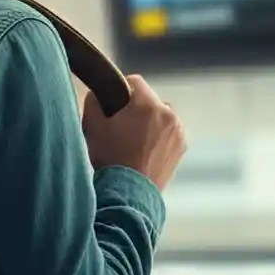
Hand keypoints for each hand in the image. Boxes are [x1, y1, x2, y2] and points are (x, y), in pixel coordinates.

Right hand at [82, 75, 186, 191]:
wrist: (129, 193)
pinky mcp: (181, 148)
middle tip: (120, 126)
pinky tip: (144, 152)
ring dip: (149, 122)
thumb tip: (97, 94)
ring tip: (133, 141)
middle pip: (149, 100)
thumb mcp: (93, 126)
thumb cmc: (111, 159)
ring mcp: (178, 132)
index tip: (112, 103)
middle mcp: (169, 114)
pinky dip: (158, 137)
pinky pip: (168, 133)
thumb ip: (93, 101)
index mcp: (148, 104)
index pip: (134, 81)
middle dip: (135, 108)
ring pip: (160, 116)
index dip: (120, 89)